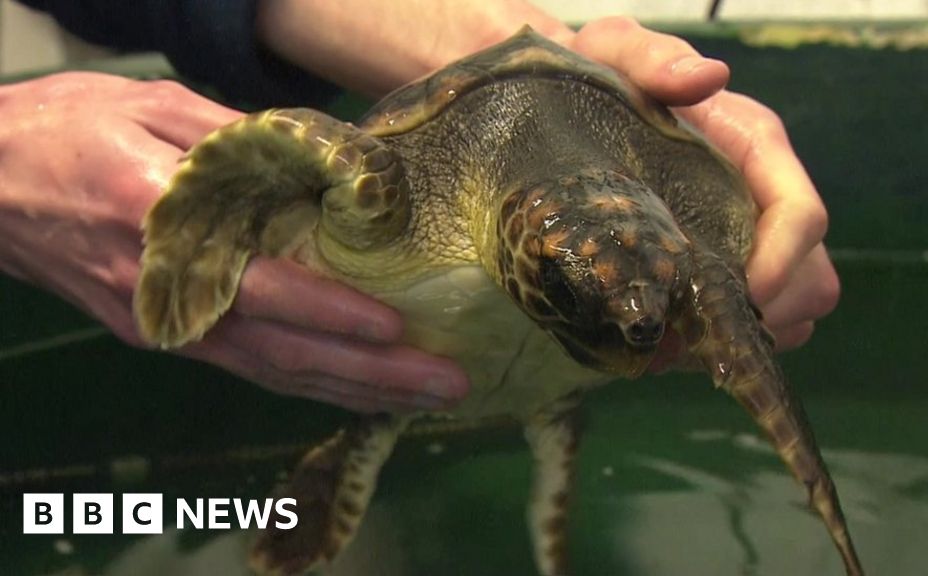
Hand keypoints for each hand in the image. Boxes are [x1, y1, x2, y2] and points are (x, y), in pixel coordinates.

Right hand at [0, 72, 467, 411]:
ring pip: (271, 373)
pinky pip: (250, 367)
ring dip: (353, 390)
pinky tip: (358, 387)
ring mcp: (166, 327)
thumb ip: (239, 142)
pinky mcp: (166, 335)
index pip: (259, 285)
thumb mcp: (152, 107)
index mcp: (161, 228)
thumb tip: (326, 162)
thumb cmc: (68, 129)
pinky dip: (310, 383)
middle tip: (447, 384)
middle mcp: (169, 295)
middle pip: (281, 351)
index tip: (392, 326)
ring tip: (423, 396)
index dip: (328, 311)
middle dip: (370, 374)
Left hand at [567, 17, 839, 350]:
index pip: (803, 217)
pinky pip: (739, 330)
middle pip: (813, 278)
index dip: (784, 265)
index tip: (742, 295)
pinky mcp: (708, 273)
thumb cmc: (595, 74)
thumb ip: (654, 55)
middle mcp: (755, 200)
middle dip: (768, 315)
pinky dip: (712, 347)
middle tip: (699, 334)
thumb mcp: (614, 50)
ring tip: (674, 342)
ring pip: (787, 315)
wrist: (555, 106)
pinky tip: (659, 344)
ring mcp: (737, 242)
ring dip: (740, 338)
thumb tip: (709, 77)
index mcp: (753, 148)